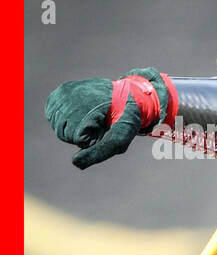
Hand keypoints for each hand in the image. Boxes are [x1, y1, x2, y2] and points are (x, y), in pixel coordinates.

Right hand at [44, 68, 167, 169]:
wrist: (126, 95)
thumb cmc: (125, 119)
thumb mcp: (121, 138)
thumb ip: (101, 152)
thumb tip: (75, 162)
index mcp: (91, 103)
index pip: (77, 138)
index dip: (93, 139)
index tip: (106, 126)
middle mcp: (75, 93)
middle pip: (63, 133)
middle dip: (81, 134)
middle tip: (99, 122)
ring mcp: (65, 91)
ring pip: (57, 126)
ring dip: (72, 127)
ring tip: (91, 116)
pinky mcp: (60, 91)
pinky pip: (52, 116)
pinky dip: (64, 120)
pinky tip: (80, 113)